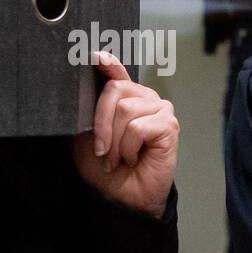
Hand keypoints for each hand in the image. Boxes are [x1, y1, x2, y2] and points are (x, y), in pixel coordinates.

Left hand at [72, 52, 178, 219]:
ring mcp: (160, 109)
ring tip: (118, 158)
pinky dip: (128, 148)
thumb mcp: (88, 134)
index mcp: (126, 97)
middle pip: (115, 89)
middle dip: (101, 123)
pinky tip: (134, 159)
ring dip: (115, 142)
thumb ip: (88, 109)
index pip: (116, 72)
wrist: (122, 197)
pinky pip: (138, 127)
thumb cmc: (106, 167)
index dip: (106, 62)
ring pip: (125, 110)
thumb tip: (82, 88)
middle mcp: (145, 98)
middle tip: (101, 150)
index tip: (94, 56)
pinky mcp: (169, 125)